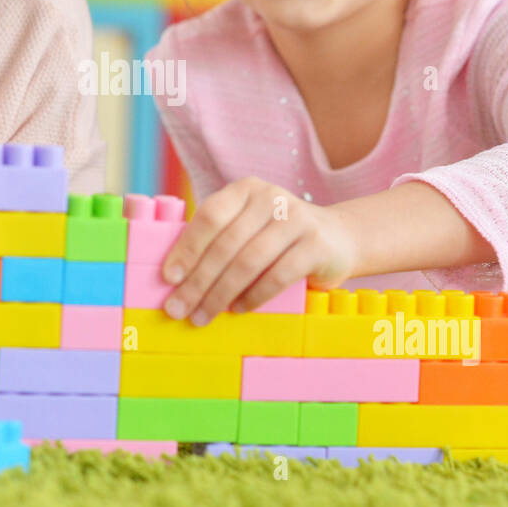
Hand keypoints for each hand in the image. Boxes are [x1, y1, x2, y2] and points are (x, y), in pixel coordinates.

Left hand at [161, 177, 357, 325]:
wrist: (339, 238)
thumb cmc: (277, 238)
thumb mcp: (248, 227)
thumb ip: (219, 240)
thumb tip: (175, 278)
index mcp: (246, 190)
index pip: (209, 216)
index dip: (187, 247)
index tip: (168, 278)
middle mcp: (270, 198)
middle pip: (226, 244)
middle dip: (198, 281)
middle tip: (178, 308)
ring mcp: (296, 219)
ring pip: (249, 261)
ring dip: (221, 294)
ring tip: (203, 316)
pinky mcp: (316, 245)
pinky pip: (278, 275)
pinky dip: (254, 296)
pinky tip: (238, 309)